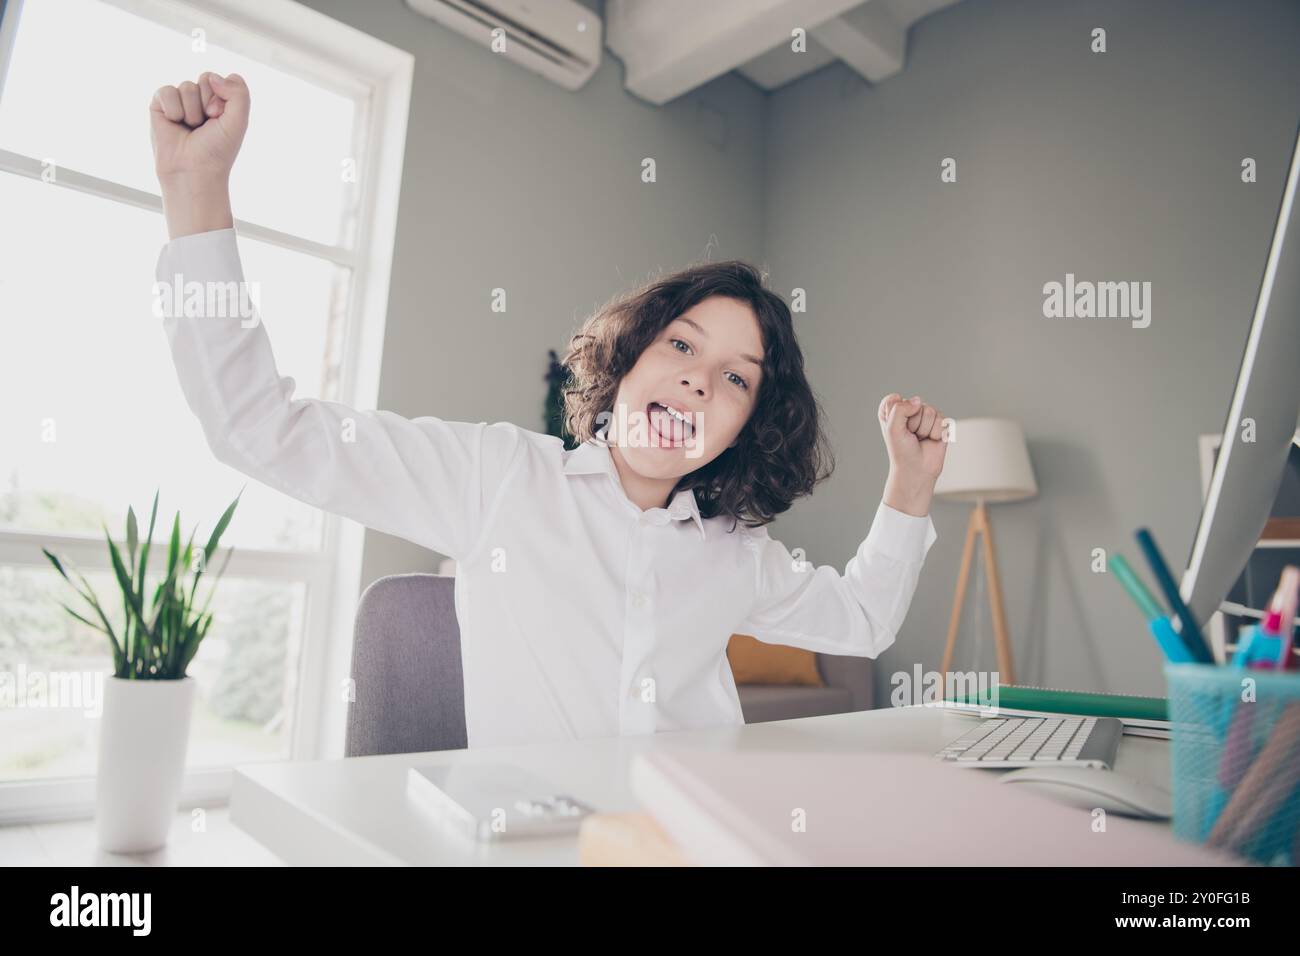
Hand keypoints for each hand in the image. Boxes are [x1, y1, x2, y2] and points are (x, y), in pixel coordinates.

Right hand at [150, 72, 248, 183]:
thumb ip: (239, 93)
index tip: (221, 120)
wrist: (193, 170)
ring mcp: (181, 100)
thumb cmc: (217, 150)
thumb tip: (212, 77)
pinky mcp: (160, 104)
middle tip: (205, 126)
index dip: (224, 99)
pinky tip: (174, 123)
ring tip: (190, 128)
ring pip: (187, 86)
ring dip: (191, 111)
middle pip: (206, 78)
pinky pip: (167, 91)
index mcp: (222, 101)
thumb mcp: (239, 121)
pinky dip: (173, 110)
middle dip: (207, 103)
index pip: (225, 80)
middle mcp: (202, 99)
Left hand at [878, 393, 948, 515]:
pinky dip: (936, 433)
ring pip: (929, 411)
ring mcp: (926, 416)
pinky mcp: (940, 423)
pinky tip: (931, 440)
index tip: (896, 429)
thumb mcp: (892, 429)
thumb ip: (899, 409)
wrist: (917, 470)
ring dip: (924, 429)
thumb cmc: (901, 451)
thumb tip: (918, 400)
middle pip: (915, 404)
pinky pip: (941, 420)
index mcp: (893, 411)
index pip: (894, 399)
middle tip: (911, 437)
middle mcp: (910, 411)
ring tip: (921, 439)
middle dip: (912, 423)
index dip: (896, 415)